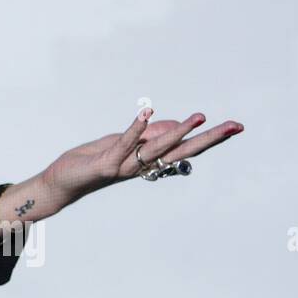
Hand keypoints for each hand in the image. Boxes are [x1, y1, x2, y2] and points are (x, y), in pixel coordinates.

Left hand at [41, 107, 244, 203]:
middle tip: (235, 126)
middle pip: (181, 151)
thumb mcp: (120, 144)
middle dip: (209, 139)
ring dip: (178, 132)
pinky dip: (135, 130)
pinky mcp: (105, 164)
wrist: (60, 183)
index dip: (209, 138)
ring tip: (199, 117)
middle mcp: (142, 166)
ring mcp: (125, 167)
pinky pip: (123, 145)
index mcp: (148, 161)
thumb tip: (174, 125)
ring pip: (157, 149)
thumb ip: (145, 136)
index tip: (236, 127)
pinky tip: (146, 114)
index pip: (184, 149)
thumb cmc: (90, 162)